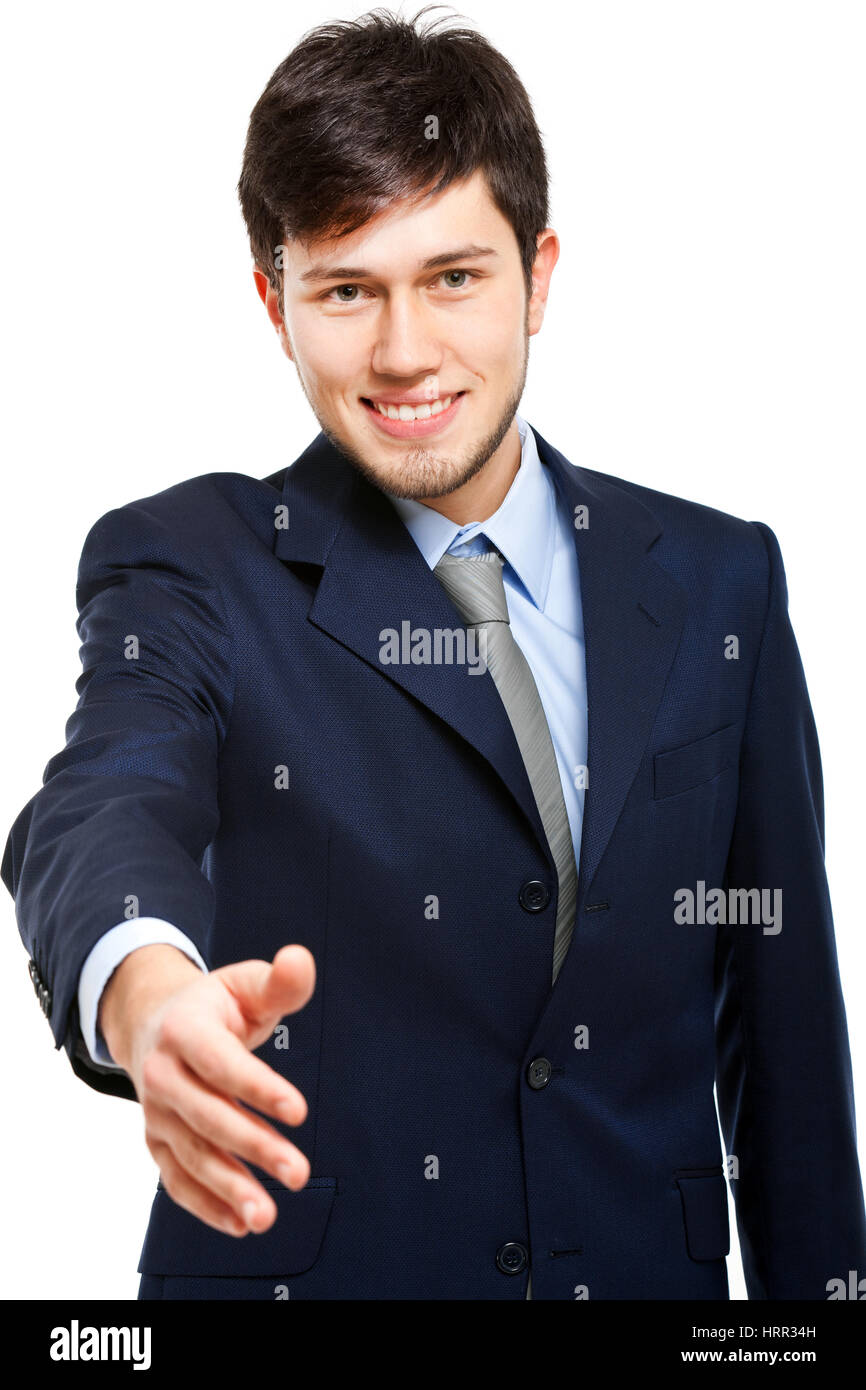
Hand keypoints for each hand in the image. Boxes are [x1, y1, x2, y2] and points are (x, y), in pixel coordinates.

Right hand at [99, 943, 314, 1237]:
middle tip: (299, 1173)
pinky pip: (177, 1179)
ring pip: (192, 1155)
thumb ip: (280, 981)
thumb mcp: (245, 984)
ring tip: (267, 1215)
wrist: (155, 1023)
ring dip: (229, 1188)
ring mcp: (155, 1112)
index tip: (299, 1111)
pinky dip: (205, 1204)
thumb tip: (300, 960)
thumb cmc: (216, 1006)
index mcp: (184, 1029)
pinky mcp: (156, 1141)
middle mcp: (161, 1073)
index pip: (221, 1063)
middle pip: (208, 1116)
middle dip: (253, 1147)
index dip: (258, 1087)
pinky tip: (239, 1222)